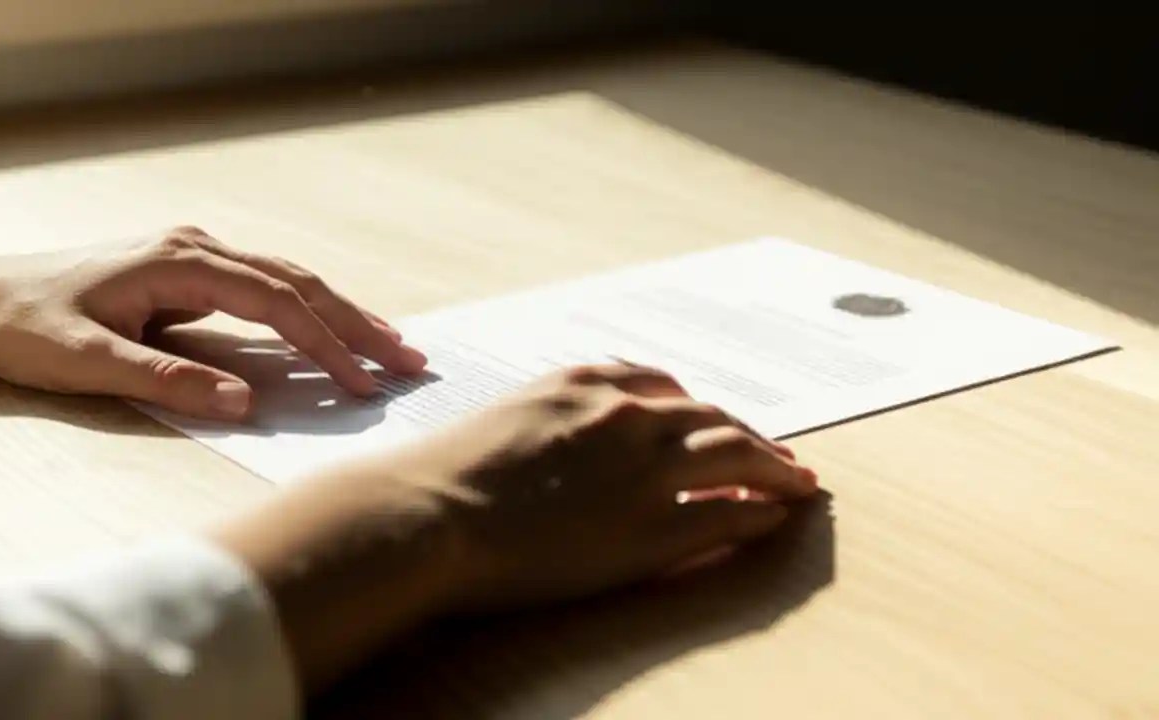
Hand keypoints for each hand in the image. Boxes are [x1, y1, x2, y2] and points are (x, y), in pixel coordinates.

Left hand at [0, 226, 426, 419]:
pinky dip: (310, 313)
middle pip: (299, 283)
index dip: (324, 344)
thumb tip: (244, 402)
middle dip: (358, 323)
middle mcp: (198, 248)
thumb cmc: (27, 328)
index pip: (275, 303)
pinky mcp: (194, 273)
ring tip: (392, 346)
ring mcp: (198, 256)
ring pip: (290, 281)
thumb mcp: (84, 363)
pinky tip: (335, 332)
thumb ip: (165, 379)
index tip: (363, 382)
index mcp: (180, 262)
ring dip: (343, 314)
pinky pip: (268, 290)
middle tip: (411, 360)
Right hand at [216, 363, 817, 691]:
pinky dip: (762, 510)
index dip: (703, 408)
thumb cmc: (447, 473)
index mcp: (588, 381)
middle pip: (714, 415)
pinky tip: (777, 516)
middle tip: (782, 456)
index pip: (667, 386)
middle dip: (754, 435)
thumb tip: (580, 439)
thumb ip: (557, 414)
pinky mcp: (651, 527)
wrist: (425, 514)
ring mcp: (644, 468)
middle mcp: (626, 414)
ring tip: (800, 484)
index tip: (719, 422)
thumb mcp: (509, 417)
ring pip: (737, 454)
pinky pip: (728, 514)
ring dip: (778, 469)